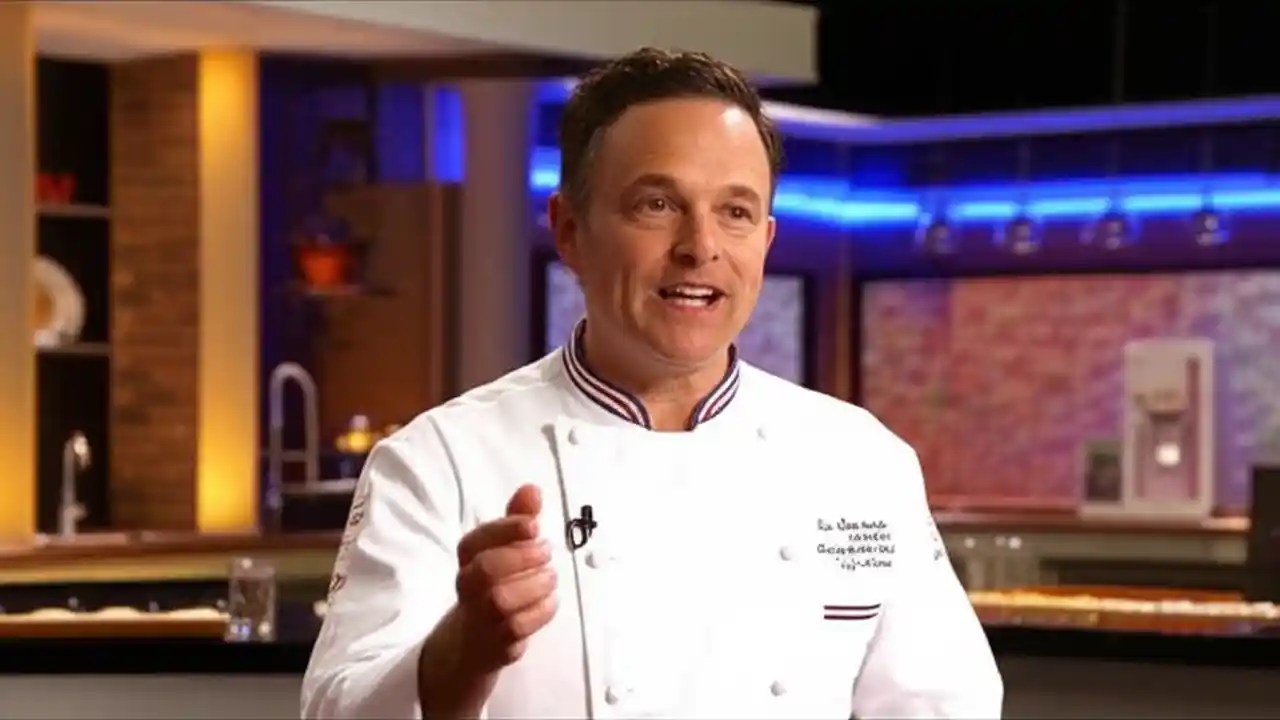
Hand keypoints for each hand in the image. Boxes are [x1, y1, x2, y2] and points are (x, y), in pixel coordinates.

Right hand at [453, 484, 557, 671]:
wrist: (473, 641)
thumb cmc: (495, 584)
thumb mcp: (504, 548)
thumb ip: (518, 518)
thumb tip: (533, 489)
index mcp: (468, 558)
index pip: (476, 540)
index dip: (506, 529)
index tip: (534, 525)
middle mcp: (468, 586)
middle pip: (487, 570)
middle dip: (522, 557)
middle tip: (546, 551)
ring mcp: (480, 617)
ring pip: (502, 601)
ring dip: (535, 584)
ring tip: (550, 576)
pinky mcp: (496, 643)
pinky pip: (518, 627)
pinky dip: (541, 611)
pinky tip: (550, 600)